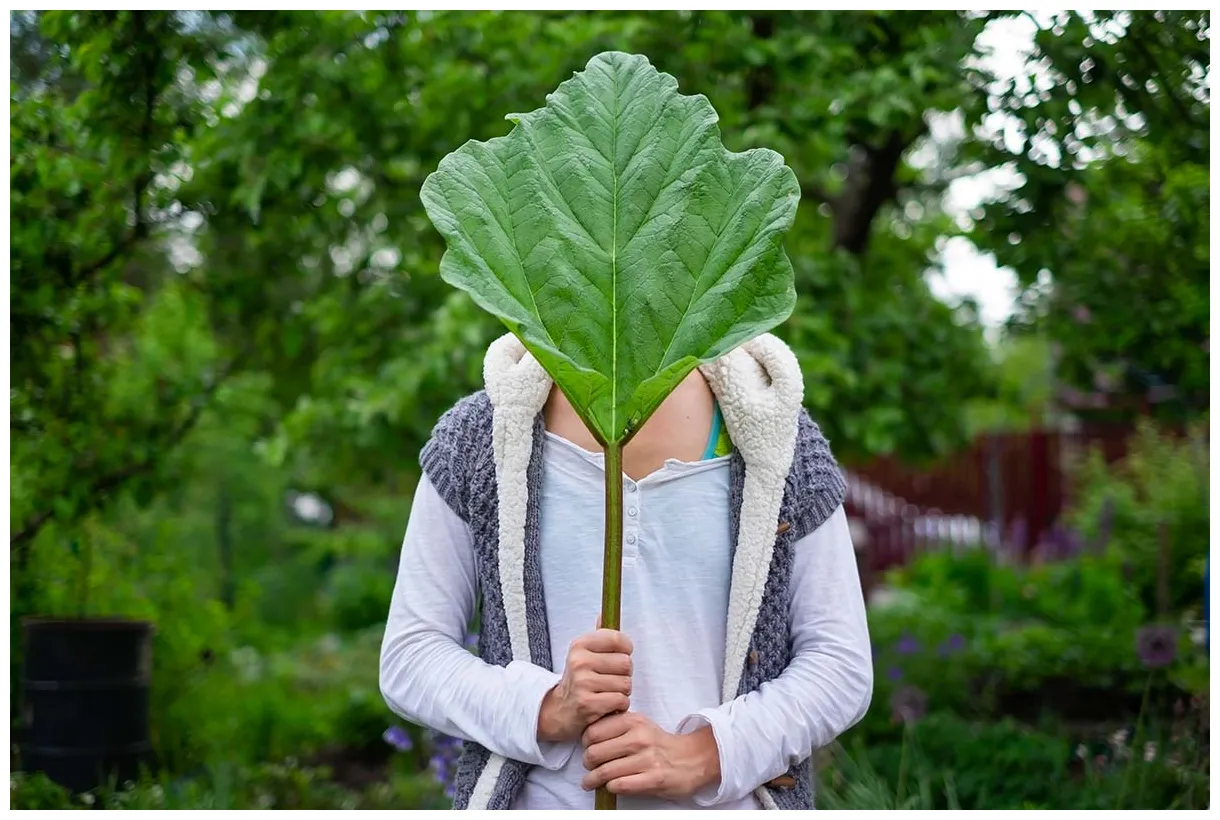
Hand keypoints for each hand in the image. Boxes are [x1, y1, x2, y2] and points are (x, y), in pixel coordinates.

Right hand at [537, 624, 632, 742]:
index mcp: (580, 645)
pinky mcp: (587, 703)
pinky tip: (607, 705)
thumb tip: (604, 614)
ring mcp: (583, 682)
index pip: (618, 639)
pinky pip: (621, 700)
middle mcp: (579, 661)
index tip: (619, 656)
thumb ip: (599, 636)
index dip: (626, 649)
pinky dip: (619, 705)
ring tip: (607, 693)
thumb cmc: (580, 679)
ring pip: (626, 684)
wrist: (560, 710)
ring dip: (622, 692)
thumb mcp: (583, 654)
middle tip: (611, 680)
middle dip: (624, 674)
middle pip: (626, 663)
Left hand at [579, 712, 720, 799]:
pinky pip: (619, 785)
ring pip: (605, 771)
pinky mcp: (653, 779)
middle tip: (588, 766)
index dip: (585, 742)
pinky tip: (609, 786)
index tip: (586, 747)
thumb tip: (588, 733)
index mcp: (633, 721)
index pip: (594, 731)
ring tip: (589, 782)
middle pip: (595, 753)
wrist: (691, 759)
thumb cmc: (659, 743)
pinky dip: (610, 787)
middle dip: (586, 763)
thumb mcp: (640, 724)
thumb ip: (617, 725)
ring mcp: (647, 759)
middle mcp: (639, 738)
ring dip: (592, 780)